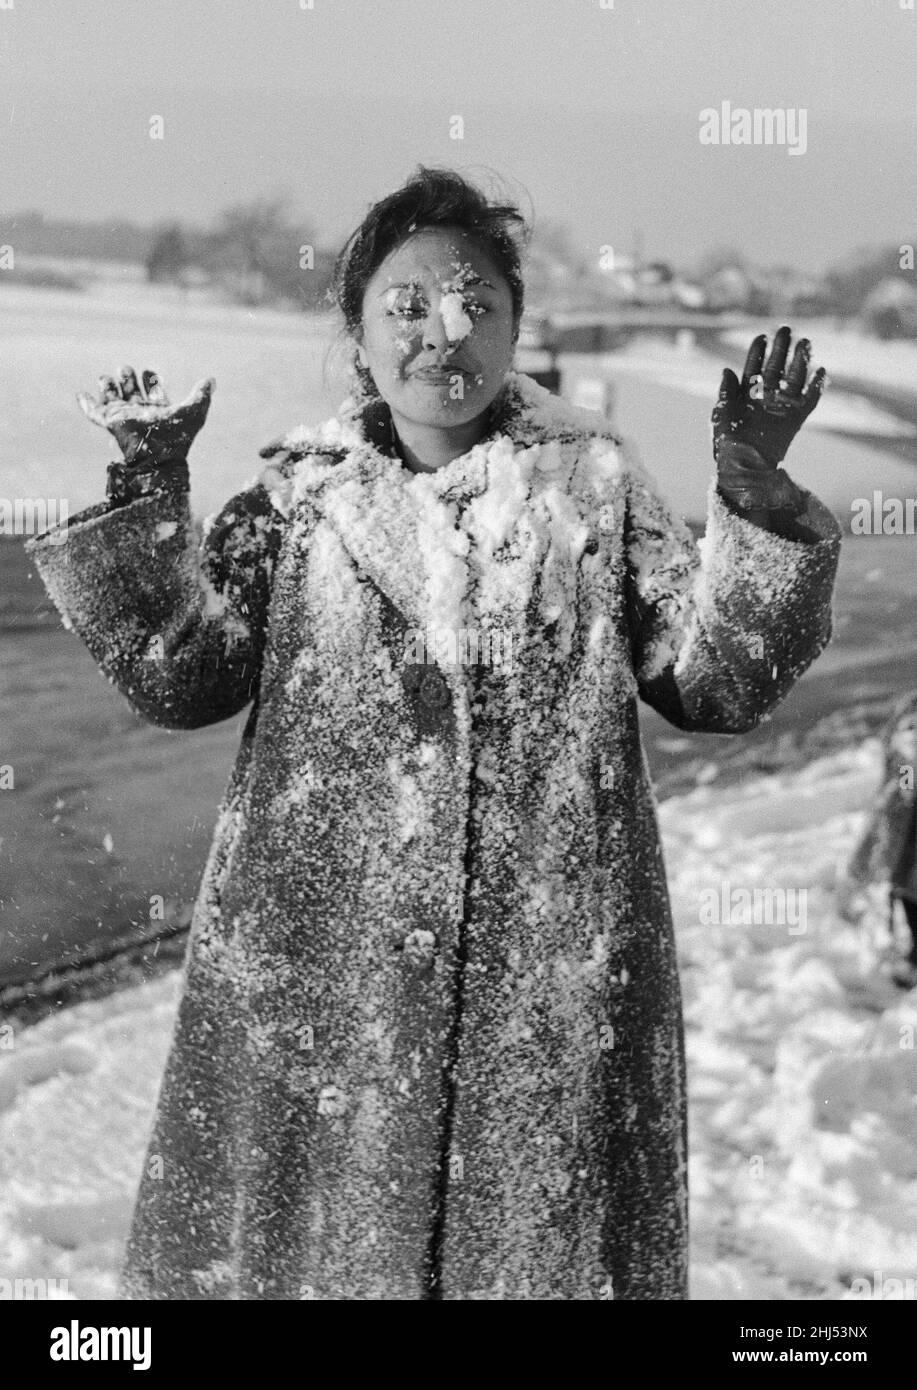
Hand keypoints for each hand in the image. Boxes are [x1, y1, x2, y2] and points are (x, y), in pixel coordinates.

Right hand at [78, 366, 213, 464]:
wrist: (158, 456)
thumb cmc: (177, 437)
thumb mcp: (194, 412)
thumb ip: (202, 395)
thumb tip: (211, 379)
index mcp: (160, 411)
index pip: (154, 393)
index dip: (152, 382)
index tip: (150, 371)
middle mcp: (141, 414)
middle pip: (132, 393)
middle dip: (128, 380)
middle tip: (126, 369)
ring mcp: (124, 417)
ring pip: (113, 399)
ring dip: (108, 386)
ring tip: (106, 377)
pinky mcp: (109, 422)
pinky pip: (93, 412)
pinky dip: (86, 403)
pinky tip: (80, 394)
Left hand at [712, 326, 825, 469]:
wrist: (744, 466)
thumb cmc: (728, 442)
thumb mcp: (722, 413)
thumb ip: (726, 391)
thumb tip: (727, 370)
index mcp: (746, 396)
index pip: (753, 368)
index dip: (758, 353)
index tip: (762, 337)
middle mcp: (765, 399)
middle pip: (776, 368)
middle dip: (781, 349)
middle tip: (786, 330)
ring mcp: (781, 408)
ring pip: (794, 379)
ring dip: (800, 361)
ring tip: (805, 343)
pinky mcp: (796, 419)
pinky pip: (809, 400)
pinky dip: (817, 387)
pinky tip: (822, 371)